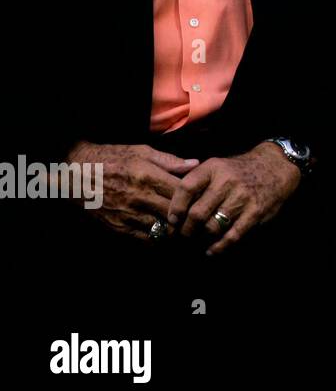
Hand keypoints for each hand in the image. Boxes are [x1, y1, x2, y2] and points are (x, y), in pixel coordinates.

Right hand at [65, 141, 199, 240]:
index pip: (182, 193)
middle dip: (189, 217)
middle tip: (199, 218)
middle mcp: (140, 197)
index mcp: (148, 176)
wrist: (76, 173)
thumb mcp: (142, 152)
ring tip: (186, 228)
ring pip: (162, 230)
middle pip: (175, 214)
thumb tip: (196, 164)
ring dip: (176, 231)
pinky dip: (158, 238)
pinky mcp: (118, 226)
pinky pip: (145, 238)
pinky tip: (166, 233)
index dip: (196, 198)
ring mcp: (128, 214)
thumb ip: (170, 161)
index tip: (204, 199)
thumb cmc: (112, 158)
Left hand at [166, 142, 301, 255]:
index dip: (175, 207)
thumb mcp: (219, 166)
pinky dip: (219, 246)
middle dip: (187, 230)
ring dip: (202, 239)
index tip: (172, 220)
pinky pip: (232, 235)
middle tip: (183, 236)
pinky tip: (212, 250)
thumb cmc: (240, 170)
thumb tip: (174, 206)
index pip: (187, 187)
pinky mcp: (255, 211)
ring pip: (213, 226)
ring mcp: (242, 197)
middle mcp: (227, 181)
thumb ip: (198, 181)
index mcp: (214, 167)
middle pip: (198, 213)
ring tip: (197, 242)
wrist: (276, 166)